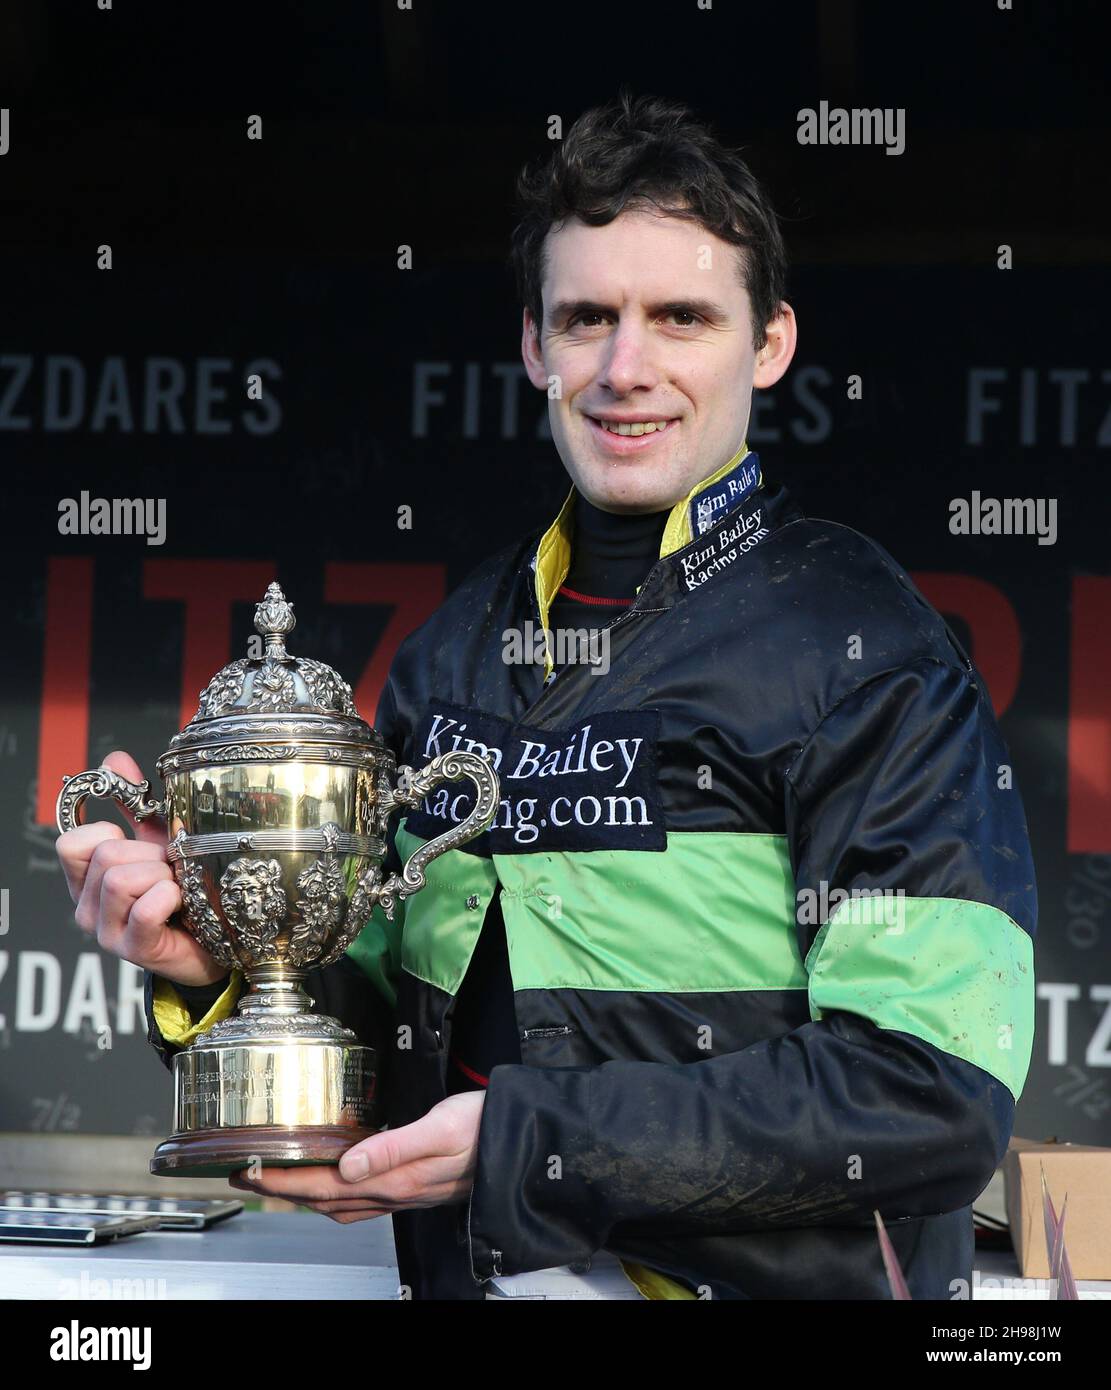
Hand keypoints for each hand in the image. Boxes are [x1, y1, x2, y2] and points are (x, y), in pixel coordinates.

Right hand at [56, 749, 229, 986]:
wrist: (211, 942)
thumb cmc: (181, 892)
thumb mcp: (155, 841)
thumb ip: (133, 804)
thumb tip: (114, 761)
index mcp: (86, 878)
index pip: (71, 842)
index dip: (108, 833)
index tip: (138, 845)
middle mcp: (86, 906)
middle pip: (106, 856)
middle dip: (149, 855)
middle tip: (170, 870)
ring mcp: (107, 931)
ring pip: (121, 879)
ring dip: (162, 876)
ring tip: (177, 888)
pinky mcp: (133, 950)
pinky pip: (147, 908)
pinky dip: (170, 897)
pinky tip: (181, 904)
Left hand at [228, 1092, 485, 1222]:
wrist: (521, 1141)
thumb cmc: (483, 1128)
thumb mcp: (439, 1127)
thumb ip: (393, 1147)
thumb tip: (347, 1163)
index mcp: (394, 1179)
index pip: (324, 1185)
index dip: (283, 1181)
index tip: (251, 1170)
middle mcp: (393, 1192)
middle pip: (324, 1199)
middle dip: (282, 1189)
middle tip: (248, 1174)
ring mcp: (402, 1193)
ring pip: (340, 1203)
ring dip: (304, 1193)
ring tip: (278, 1178)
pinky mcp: (412, 1186)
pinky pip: (360, 1198)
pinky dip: (334, 1192)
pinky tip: (333, 1179)